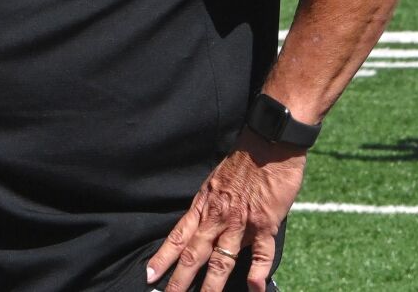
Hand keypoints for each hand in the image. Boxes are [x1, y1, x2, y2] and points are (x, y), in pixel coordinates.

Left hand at [146, 132, 304, 291]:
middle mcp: (218, 216)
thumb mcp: (216, 180)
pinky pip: (261, 253)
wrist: (269, 140)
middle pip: (194, 253)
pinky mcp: (266, 222)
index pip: (178, 236)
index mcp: (204, 205)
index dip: (163, 258)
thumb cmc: (243, 160)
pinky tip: (253, 289)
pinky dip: (257, 273)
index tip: (149, 276)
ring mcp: (241, 221)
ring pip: (223, 259)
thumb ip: (211, 205)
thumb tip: (204, 226)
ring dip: (212, 285)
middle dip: (180, 280)